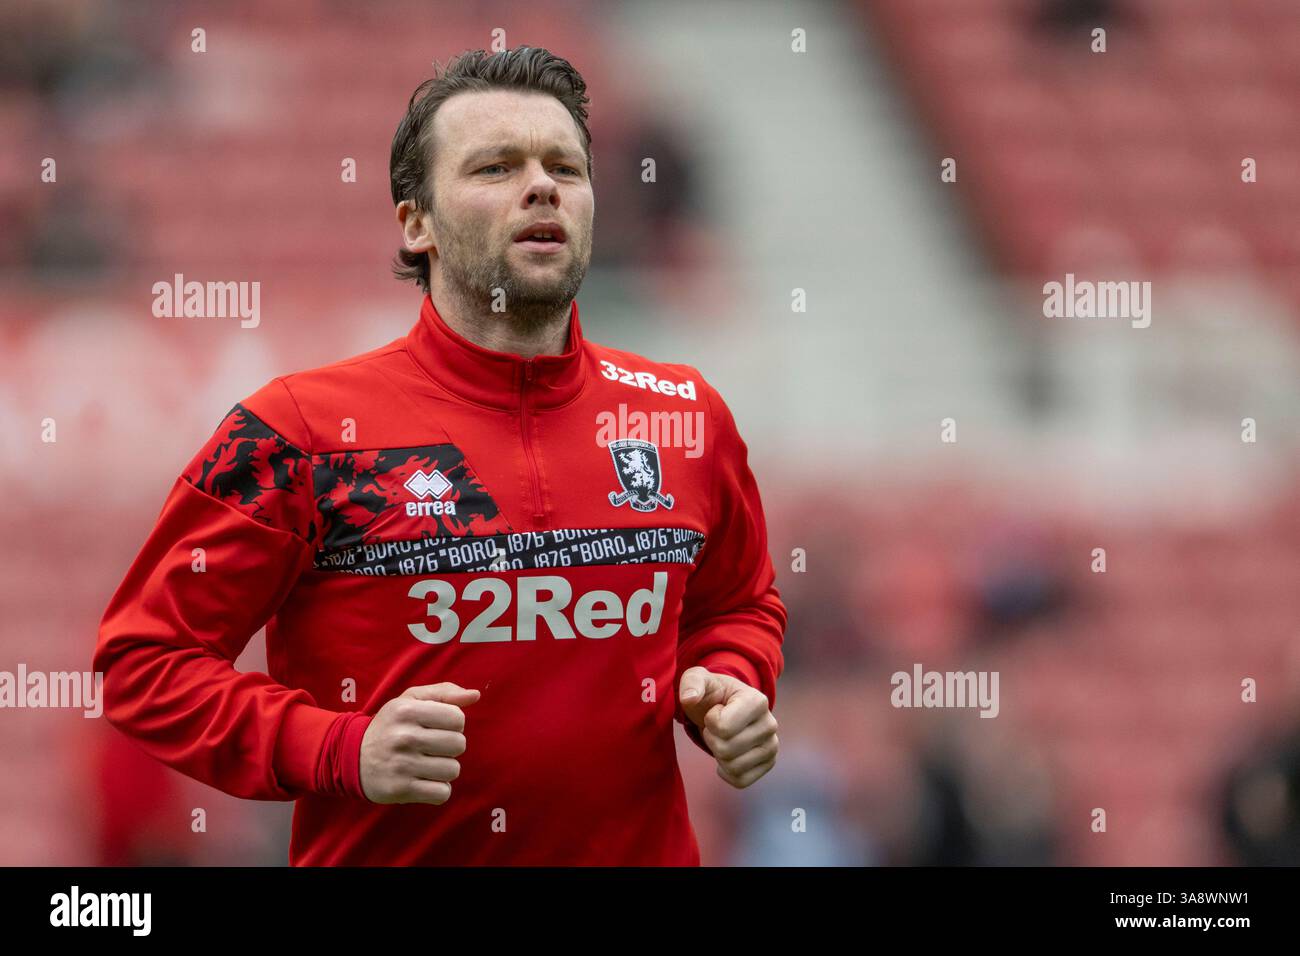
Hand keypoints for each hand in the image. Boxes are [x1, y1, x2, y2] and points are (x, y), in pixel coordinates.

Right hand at [360, 682, 478, 804]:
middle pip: (459, 744)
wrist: (352, 757)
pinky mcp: (401, 790)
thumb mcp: (410, 700)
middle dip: (450, 746)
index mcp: (407, 710)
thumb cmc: (391, 725)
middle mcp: (404, 736)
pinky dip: (438, 789)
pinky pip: (442, 793)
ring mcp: (402, 765)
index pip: (457, 718)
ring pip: (453, 770)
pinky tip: (424, 781)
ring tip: (427, 763)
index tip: (438, 726)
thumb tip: (475, 695)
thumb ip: (444, 693)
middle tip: (432, 746)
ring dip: (445, 768)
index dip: (453, 723)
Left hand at [678, 666, 777, 787]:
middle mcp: (770, 724)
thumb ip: (691, 683)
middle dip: (712, 739)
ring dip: (718, 755)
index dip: (709, 721)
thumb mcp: (697, 679)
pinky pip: (741, 781)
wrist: (724, 706)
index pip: (722, 727)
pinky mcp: (768, 763)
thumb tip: (689, 698)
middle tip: (716, 727)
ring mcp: (772, 746)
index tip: (715, 710)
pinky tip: (726, 757)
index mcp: (757, 701)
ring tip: (723, 738)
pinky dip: (727, 772)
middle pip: (726, 750)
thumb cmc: (711, 693)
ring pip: (734, 767)